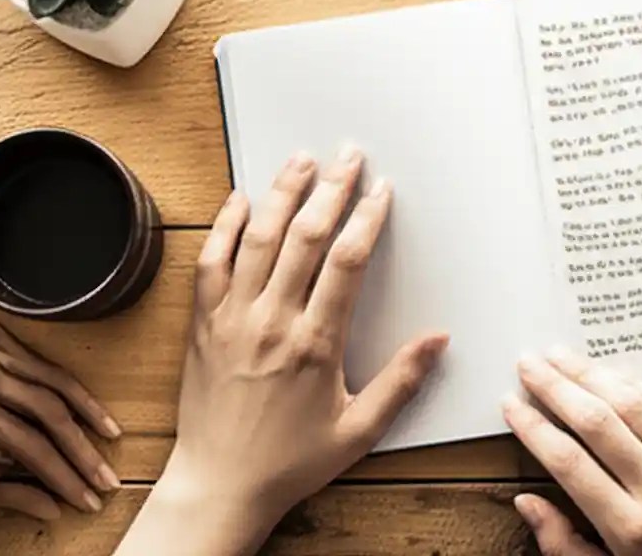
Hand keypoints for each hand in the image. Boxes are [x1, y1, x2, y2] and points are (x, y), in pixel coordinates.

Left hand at [0, 304, 120, 515]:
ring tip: (111, 438)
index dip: (61, 476)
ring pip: (56, 382)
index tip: (81, 497)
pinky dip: (68, 386)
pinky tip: (81, 402)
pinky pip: (42, 361)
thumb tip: (23, 494)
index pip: (29, 446)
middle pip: (52, 415)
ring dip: (87, 415)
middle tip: (105, 480)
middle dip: (83, 453)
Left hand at [116, 150, 447, 554]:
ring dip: (282, 194)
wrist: (220, 484)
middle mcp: (273, 321)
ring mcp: (233, 317)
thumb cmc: (290, 461)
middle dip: (330, 189)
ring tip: (301, 160)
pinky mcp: (203, 324)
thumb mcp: (359, 429)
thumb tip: (438, 339)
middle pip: (304, 236)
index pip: (346, 262)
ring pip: (258, 238)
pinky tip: (241, 199)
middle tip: (348, 156)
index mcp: (316, 343)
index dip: (366, 218)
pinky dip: (225, 226)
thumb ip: (401, 381)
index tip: (381, 191)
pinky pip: (210, 261)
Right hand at [504, 348, 641, 555]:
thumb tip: (526, 502)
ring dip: (591, 373)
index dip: (533, 427)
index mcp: (630, 529)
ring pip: (632, 404)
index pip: (567, 462)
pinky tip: (612, 371)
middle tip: (527, 362)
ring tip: (560, 354)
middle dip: (556, 387)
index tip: (510, 404)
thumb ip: (564, 545)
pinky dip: (638, 383)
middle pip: (596, 422)